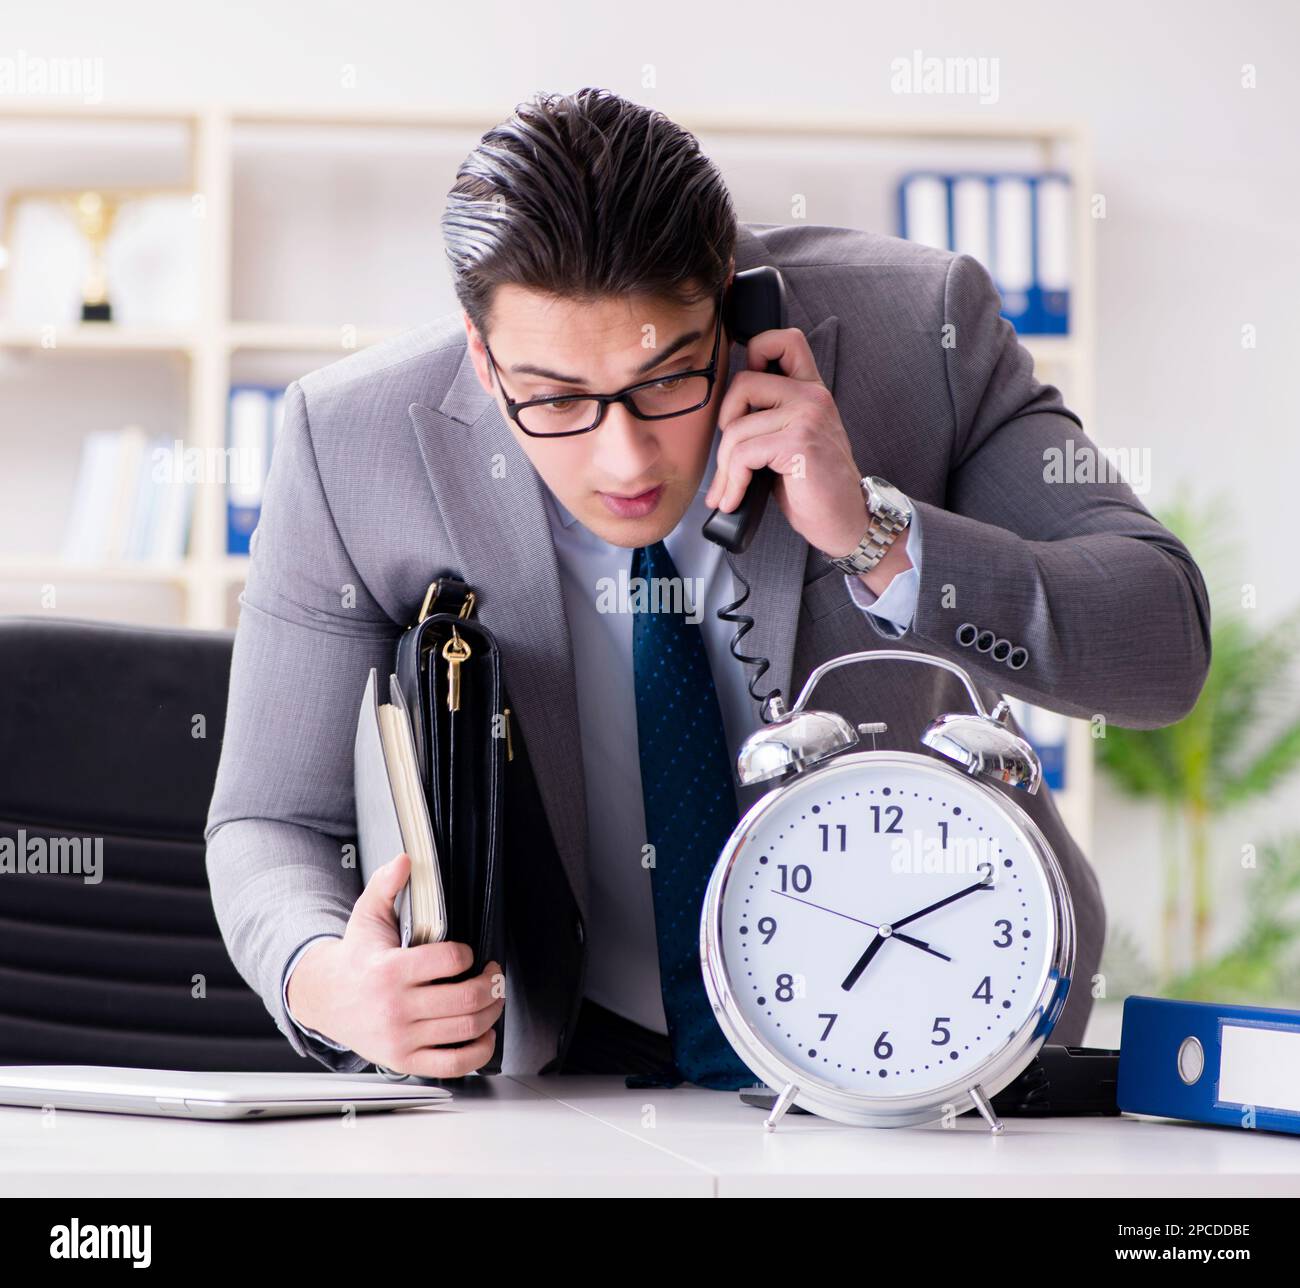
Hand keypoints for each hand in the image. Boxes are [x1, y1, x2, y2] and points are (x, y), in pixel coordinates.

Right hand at [287, 853, 503, 1076]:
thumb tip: (405, 859)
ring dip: (491, 1012)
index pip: (448, 961)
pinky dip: (479, 1050)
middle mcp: (395, 1008)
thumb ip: (386, 885)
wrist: (325, 998)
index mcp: (389, 970)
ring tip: (493, 997)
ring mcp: (401, 1038)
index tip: (467, 953)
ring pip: (465, 1029)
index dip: (467, 954)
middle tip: (493, 974)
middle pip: (465, 999)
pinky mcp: (405, 1060)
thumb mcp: (367, 915)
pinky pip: (454, 1064)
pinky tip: (484, 1032)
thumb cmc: (354, 957)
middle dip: (490, 984)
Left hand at [703, 326, 869, 559]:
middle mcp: (812, 396)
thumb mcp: (792, 441)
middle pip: (743, 383)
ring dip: (725, 467)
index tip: (744, 394)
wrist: (845, 519)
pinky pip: (744, 454)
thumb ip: (769, 417)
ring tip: (729, 491)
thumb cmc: (815, 487)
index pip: (783, 340)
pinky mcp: (798, 442)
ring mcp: (807, 416)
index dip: (754, 352)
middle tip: (729, 457)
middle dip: (724, 424)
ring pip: (736, 427)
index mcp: (810, 391)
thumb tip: (723, 417)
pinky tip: (735, 499)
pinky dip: (732, 481)